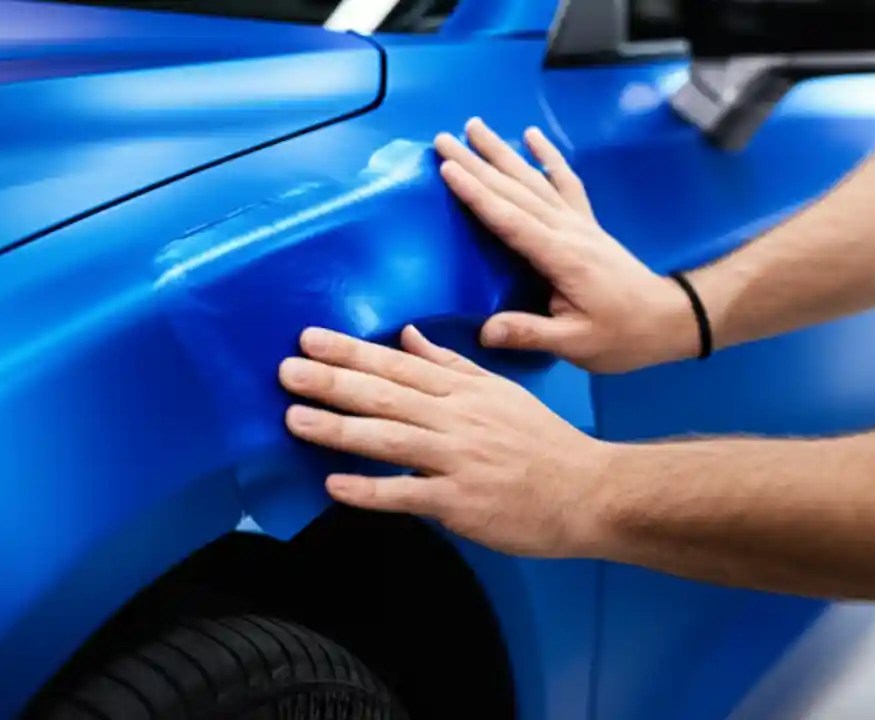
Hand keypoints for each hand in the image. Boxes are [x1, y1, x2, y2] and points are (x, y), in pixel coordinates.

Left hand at [279, 325, 610, 557]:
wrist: (589, 490)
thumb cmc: (542, 441)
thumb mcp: (499, 391)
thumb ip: (451, 364)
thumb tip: (408, 336)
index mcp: (464, 390)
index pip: (398, 365)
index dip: (351, 351)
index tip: (309, 338)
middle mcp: (457, 419)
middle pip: (386, 396)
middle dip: (333, 381)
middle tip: (285, 370)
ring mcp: (459, 460)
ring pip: (390, 440)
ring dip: (339, 429)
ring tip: (293, 420)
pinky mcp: (461, 502)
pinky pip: (409, 495)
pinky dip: (371, 491)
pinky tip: (335, 486)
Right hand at [435, 118, 696, 372]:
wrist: (669, 320)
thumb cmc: (622, 337)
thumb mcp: (576, 345)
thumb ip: (530, 334)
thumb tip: (485, 330)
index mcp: (561, 259)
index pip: (510, 220)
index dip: (477, 195)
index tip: (448, 169)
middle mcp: (568, 232)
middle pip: (515, 191)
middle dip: (477, 164)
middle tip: (442, 139)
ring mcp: (578, 223)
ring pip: (534, 180)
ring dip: (502, 152)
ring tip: (474, 127)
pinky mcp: (586, 224)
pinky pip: (565, 182)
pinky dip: (548, 157)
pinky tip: (532, 136)